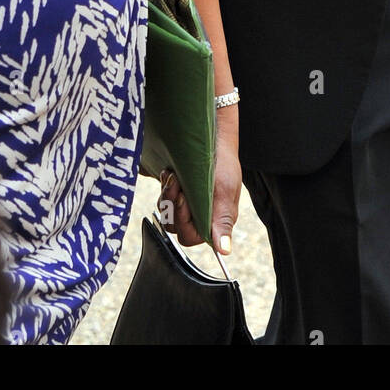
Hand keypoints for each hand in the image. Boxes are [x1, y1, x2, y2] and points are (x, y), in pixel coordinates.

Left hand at [158, 120, 240, 254]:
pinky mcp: (179, 193)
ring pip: (167, 213)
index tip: (183, 198)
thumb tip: (224, 251)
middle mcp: (200, 216)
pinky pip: (164, 199)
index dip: (183, 221)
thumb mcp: (225, 191)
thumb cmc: (223, 164)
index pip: (190, 236)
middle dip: (172, 205)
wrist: (214, 138)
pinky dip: (165, 187)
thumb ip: (222, 221)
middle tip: (176, 183)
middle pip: (175, 226)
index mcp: (215, 221)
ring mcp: (187, 205)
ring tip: (173, 175)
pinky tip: (170, 174)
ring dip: (167, 194)